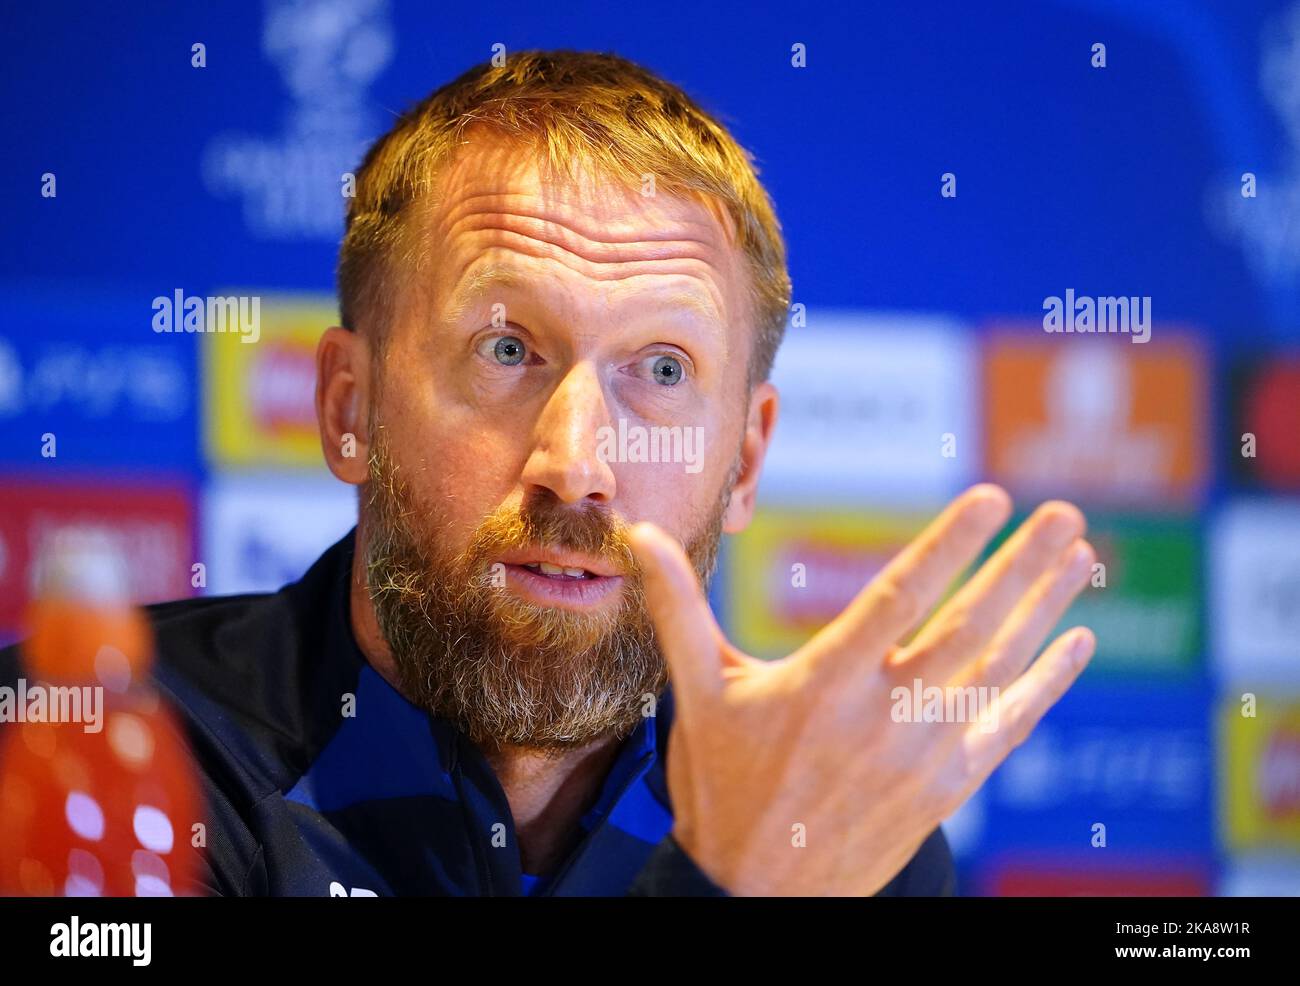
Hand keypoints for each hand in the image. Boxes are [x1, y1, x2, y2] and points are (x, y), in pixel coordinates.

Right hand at [627, 484, 1095, 895]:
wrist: (757, 894)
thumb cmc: (722, 783)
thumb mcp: (698, 692)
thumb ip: (678, 607)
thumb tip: (637, 535)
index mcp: (823, 683)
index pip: (898, 597)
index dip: (949, 545)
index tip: (994, 498)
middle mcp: (882, 716)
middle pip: (966, 627)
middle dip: (1019, 566)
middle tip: (1064, 514)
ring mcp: (921, 756)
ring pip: (997, 670)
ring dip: (1043, 609)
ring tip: (1079, 557)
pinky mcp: (945, 789)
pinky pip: (1008, 728)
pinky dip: (1047, 684)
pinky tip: (1076, 643)